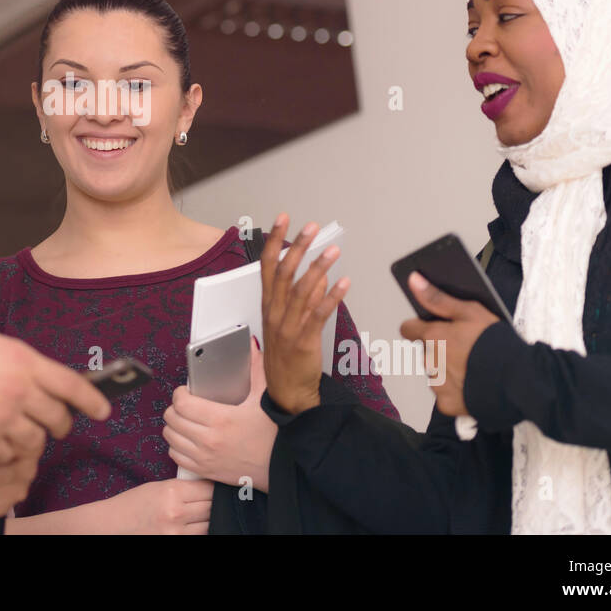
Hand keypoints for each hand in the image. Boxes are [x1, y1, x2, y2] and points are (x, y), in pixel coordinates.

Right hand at [0, 320, 110, 462]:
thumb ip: (5, 351)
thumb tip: (13, 361)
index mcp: (20, 359)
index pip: (69, 383)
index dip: (91, 399)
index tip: (101, 409)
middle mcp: (17, 390)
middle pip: (56, 417)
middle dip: (61, 425)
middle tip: (58, 426)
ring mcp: (0, 418)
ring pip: (33, 441)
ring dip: (31, 440)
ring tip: (22, 435)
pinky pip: (5, 454)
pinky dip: (4, 453)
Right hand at [100, 478, 214, 533]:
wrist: (114, 525)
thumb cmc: (134, 503)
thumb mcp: (159, 487)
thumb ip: (184, 487)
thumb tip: (209, 487)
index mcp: (172, 492)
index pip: (208, 489)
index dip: (213, 487)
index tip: (213, 487)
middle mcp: (176, 513)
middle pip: (212, 507)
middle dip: (212, 503)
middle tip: (208, 500)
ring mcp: (176, 533)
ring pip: (209, 525)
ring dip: (207, 519)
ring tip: (198, 514)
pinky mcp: (175, 544)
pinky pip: (198, 537)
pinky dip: (198, 531)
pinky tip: (191, 525)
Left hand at [163, 336, 276, 491]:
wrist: (281, 468)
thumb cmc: (275, 437)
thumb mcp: (266, 399)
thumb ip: (256, 369)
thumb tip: (252, 347)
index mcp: (221, 419)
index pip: (182, 402)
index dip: (180, 392)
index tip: (187, 390)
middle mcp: (209, 440)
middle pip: (172, 418)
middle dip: (176, 407)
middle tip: (186, 403)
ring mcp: (205, 457)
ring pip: (170, 437)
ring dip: (174, 425)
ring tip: (186, 419)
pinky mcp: (205, 471)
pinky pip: (176, 456)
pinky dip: (177, 445)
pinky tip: (188, 438)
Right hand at [259, 215, 349, 415]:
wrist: (288, 390)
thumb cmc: (286, 355)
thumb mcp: (286, 322)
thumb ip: (300, 297)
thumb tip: (318, 274)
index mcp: (268, 305)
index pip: (267, 266)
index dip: (274, 241)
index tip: (283, 219)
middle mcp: (275, 312)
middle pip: (283, 273)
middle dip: (297, 247)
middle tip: (311, 227)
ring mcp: (288, 326)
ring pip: (301, 291)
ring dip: (318, 268)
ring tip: (333, 250)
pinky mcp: (304, 340)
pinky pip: (318, 314)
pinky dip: (331, 297)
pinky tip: (344, 283)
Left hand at [399, 273, 499, 416]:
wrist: (519, 381)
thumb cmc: (495, 343)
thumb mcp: (470, 311)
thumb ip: (438, 298)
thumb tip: (414, 280)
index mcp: (432, 337)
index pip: (409, 329)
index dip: (420, 327)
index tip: (434, 328)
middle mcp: (429, 361)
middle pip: (426, 352)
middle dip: (440, 349)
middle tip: (466, 348)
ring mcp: (438, 385)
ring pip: (435, 374)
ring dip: (447, 370)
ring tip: (474, 367)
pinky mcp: (447, 404)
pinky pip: (445, 396)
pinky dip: (456, 392)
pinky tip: (474, 385)